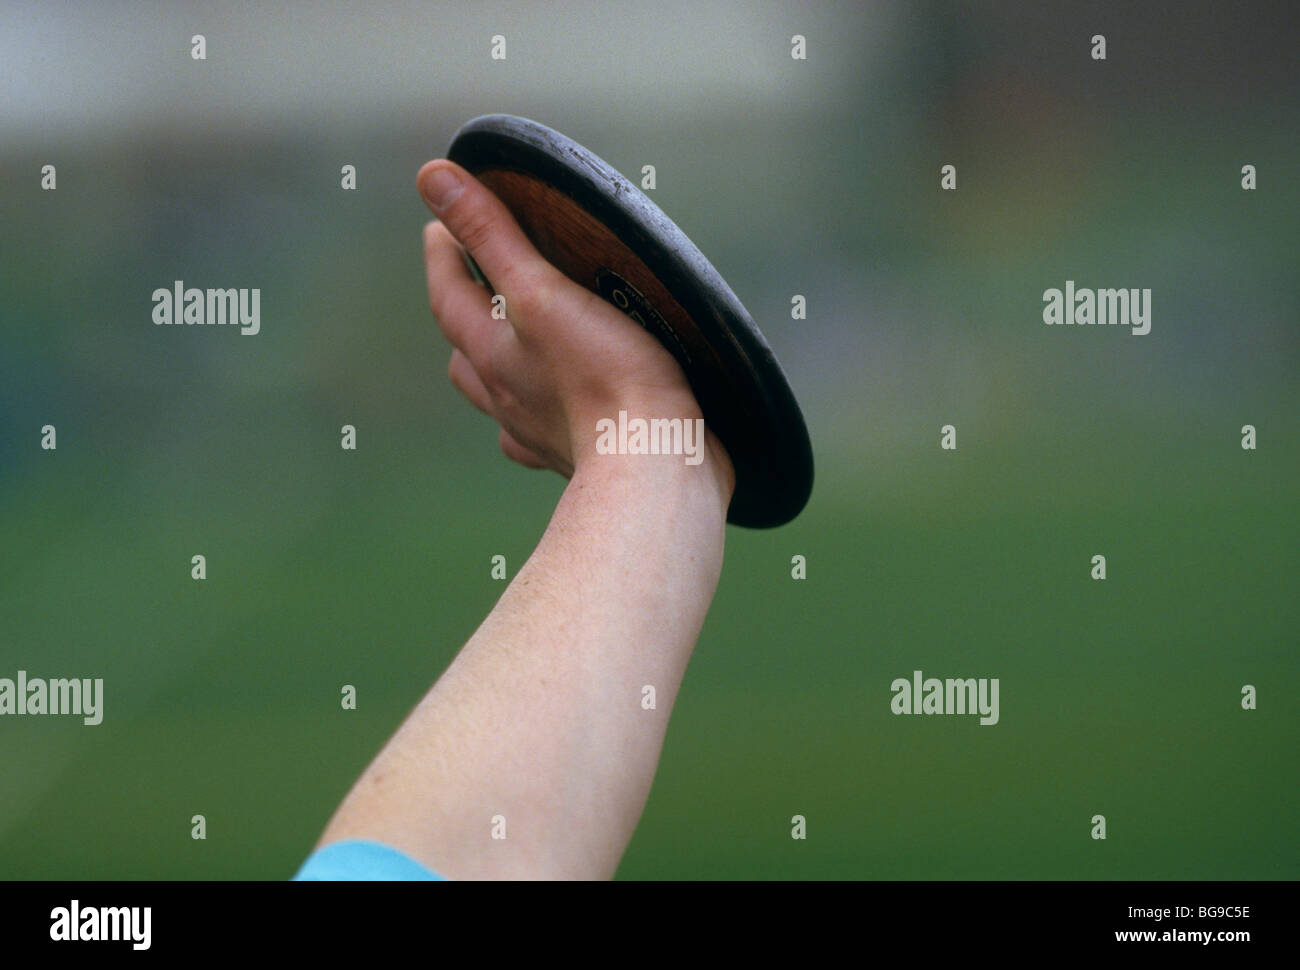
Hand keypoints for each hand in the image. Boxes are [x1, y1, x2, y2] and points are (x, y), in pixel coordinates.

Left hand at [418, 158, 732, 494]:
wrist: (656, 472)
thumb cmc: (606, 381)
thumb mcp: (542, 293)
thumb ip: (491, 235)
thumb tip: (431, 177)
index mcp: (493, 355)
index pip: (448, 295)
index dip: (444, 252)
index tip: (443, 220)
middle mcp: (508, 397)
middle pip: (465, 353)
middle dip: (465, 312)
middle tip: (477, 277)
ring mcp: (540, 433)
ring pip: (500, 398)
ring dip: (498, 368)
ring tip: (514, 342)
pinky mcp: (580, 458)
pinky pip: (541, 439)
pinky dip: (538, 417)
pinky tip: (553, 411)